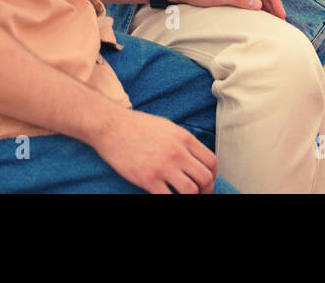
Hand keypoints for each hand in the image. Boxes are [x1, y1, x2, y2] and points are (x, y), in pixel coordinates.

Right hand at [91, 107, 219, 193]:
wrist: (111, 126)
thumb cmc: (137, 126)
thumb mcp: (167, 127)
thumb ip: (183, 142)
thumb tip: (194, 158)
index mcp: (184, 138)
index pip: (211, 161)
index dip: (213, 175)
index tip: (208, 181)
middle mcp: (177, 152)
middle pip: (205, 178)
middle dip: (206, 190)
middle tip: (200, 194)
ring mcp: (163, 166)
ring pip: (191, 191)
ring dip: (192, 197)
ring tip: (185, 196)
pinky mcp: (148, 179)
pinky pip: (168, 198)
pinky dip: (171, 200)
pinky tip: (167, 196)